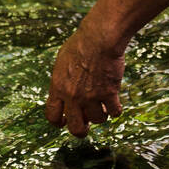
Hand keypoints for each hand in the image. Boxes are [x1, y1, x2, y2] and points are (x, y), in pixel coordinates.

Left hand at [45, 20, 124, 137]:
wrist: (99, 38)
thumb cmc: (81, 44)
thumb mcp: (61, 62)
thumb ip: (61, 81)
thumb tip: (62, 93)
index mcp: (58, 87)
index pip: (52, 115)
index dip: (58, 122)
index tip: (65, 121)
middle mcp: (73, 96)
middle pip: (75, 127)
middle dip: (81, 130)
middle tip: (86, 126)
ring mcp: (91, 96)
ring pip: (98, 120)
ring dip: (101, 115)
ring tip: (104, 106)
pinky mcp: (109, 93)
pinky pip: (114, 112)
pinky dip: (116, 110)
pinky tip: (116, 104)